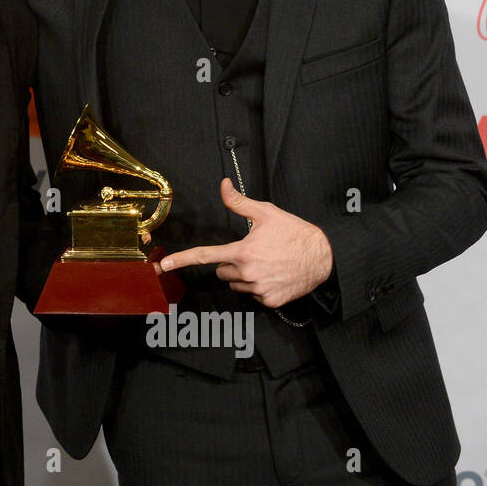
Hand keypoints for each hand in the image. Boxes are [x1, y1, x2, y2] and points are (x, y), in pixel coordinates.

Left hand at [157, 178, 332, 307]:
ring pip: (236, 284)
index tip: (162, 266)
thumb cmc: (294, 233)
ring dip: (244, 276)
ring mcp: (259, 289)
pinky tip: (274, 276)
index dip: (181, 260)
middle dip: (230, 263)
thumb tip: (223, 184)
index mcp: (242, 251)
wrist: (324, 257)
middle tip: (252, 253)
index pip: (206, 256)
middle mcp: (247, 273)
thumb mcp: (266, 213)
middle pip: (222, 271)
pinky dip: (260, 287)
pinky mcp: (270, 301)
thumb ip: (239, 202)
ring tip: (266, 264)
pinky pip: (253, 295)